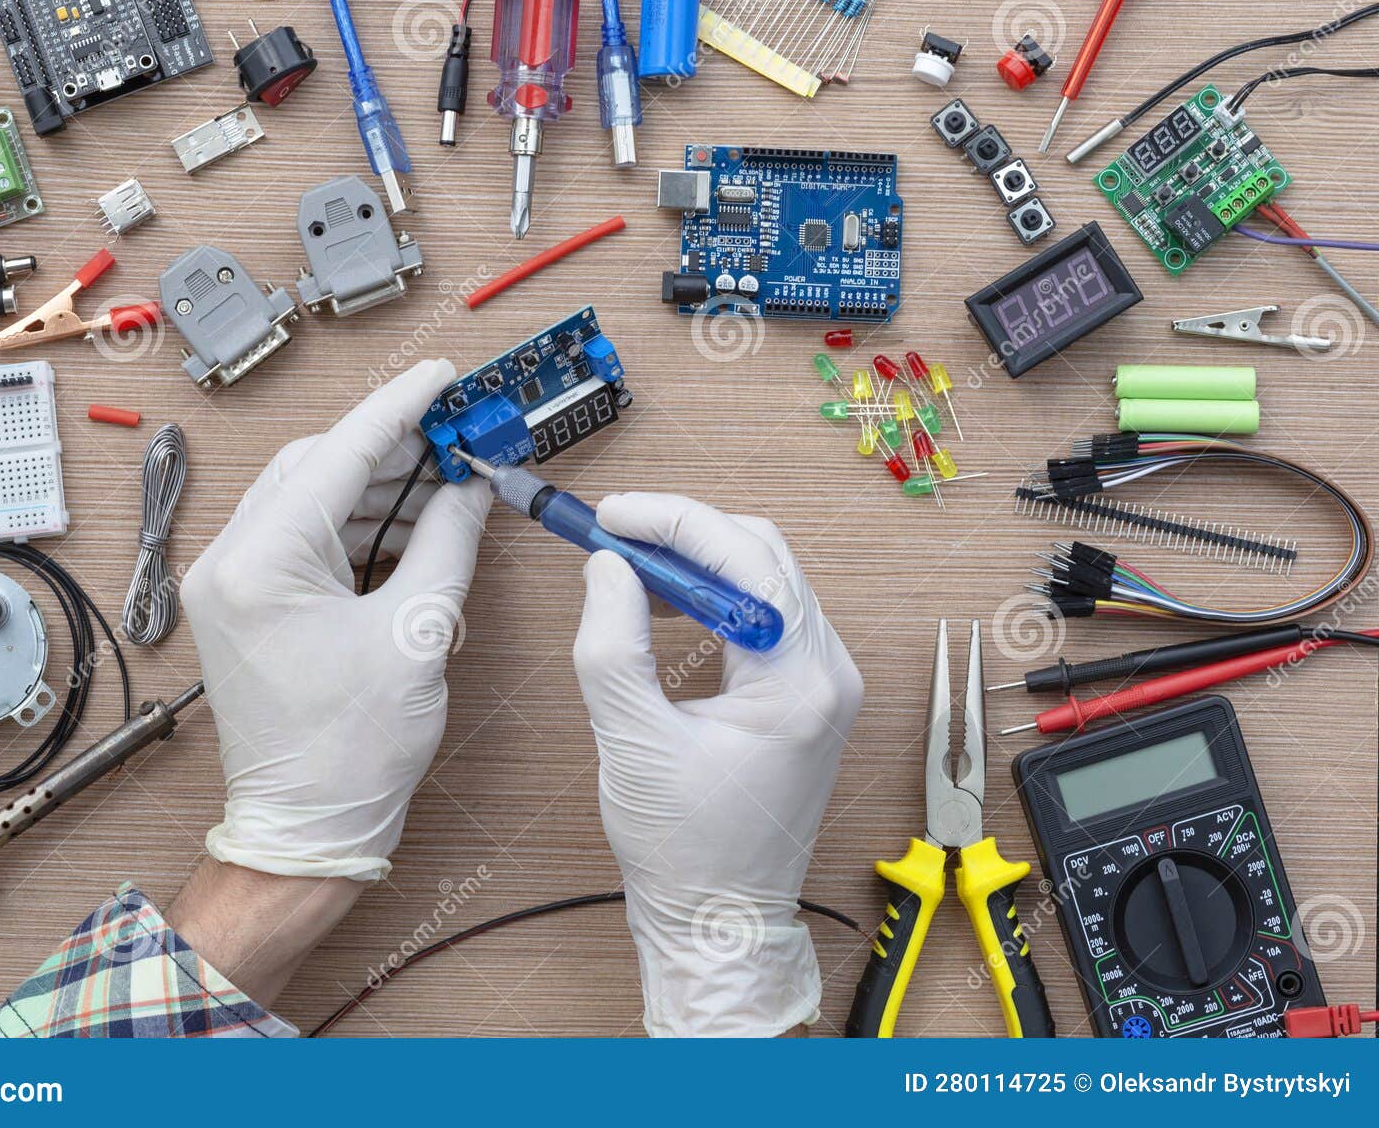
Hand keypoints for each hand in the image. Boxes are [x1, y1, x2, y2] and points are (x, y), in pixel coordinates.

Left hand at [180, 359, 490, 881]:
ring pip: (308, 498)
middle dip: (391, 447)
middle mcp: (228, 562)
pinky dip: (353, 522)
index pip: (338, 455)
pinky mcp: (244, 603)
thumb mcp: (418, 633)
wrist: (306, 829)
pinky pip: (300, 536)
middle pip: (316, 467)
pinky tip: (405, 519)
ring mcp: (229, 583)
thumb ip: (446, 543)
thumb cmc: (352, 753)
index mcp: (260, 564)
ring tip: (444, 481)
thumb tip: (470, 487)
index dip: (399, 410)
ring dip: (375, 484)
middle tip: (456, 435)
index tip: (440, 376)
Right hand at [572, 494, 862, 1036]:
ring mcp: (823, 684)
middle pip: (762, 556)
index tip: (613, 515)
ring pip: (762, 581)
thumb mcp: (633, 743)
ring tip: (627, 568)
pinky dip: (709, 599)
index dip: (673, 522)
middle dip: (683, 534)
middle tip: (614, 533)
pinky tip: (659, 607)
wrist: (722, 921)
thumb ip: (611, 646)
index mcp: (800, 684)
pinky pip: (762, 617)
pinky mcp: (806, 696)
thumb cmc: (687, 852)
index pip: (746, 559)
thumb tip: (607, 569)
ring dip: (694, 564)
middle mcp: (828, 674)